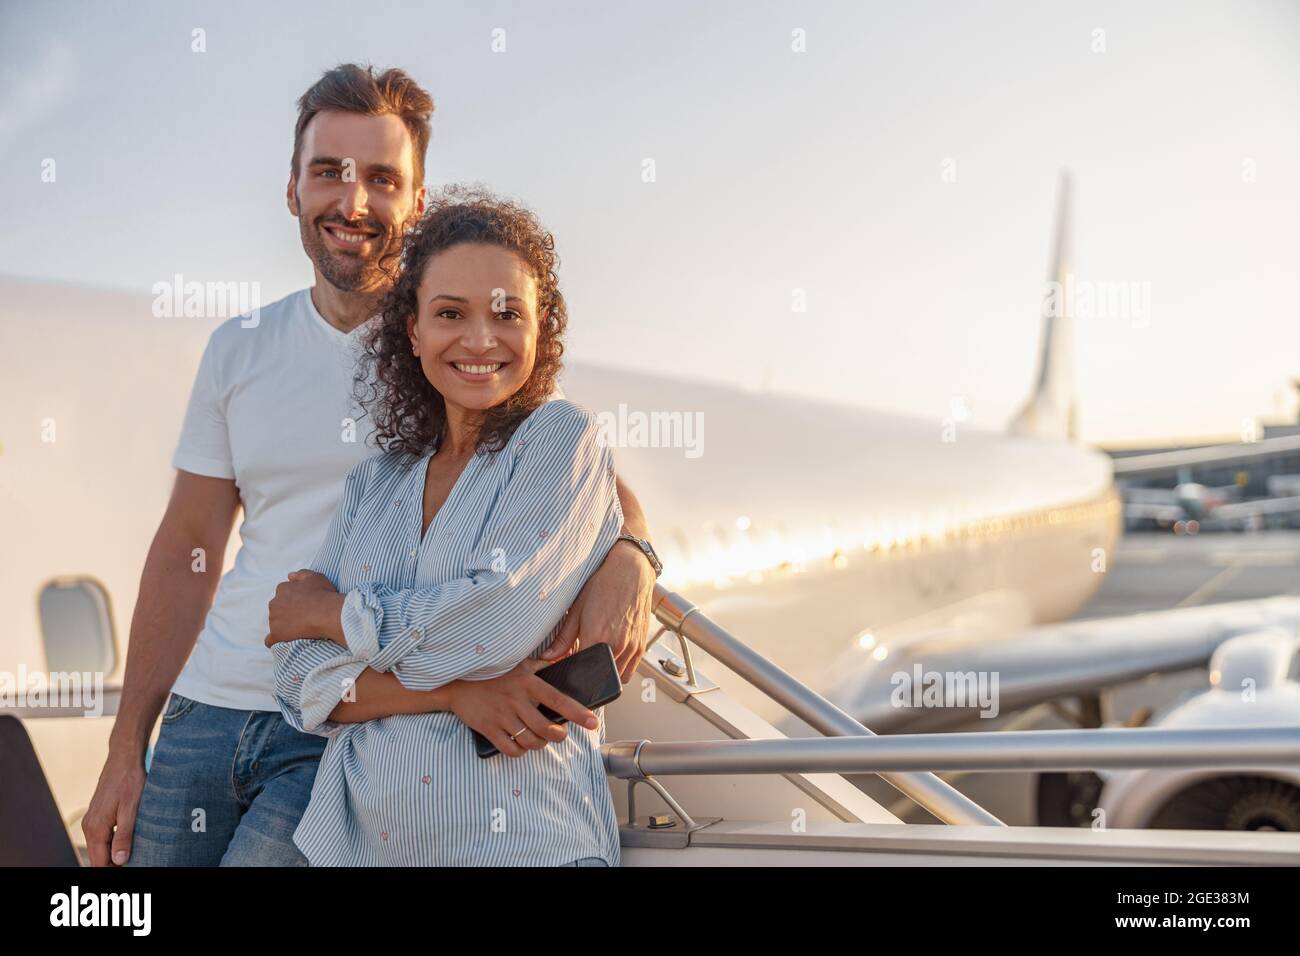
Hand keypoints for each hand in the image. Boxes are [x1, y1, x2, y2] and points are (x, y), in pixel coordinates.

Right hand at [82, 748, 146, 865]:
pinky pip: (103, 837)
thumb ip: (124, 835)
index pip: (99, 863)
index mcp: (96, 828)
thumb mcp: (132, 808)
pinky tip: (129, 842)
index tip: (130, 869)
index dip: (113, 871)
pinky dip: (114, 844)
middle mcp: (89, 826)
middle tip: (136, 864)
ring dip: (114, 855)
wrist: (124, 758)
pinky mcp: (98, 815)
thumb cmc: (130, 780)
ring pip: (101, 848)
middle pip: (98, 858)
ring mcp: (92, 820)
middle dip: (114, 865)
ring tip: (134, 856)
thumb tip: (119, 861)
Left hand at [265, 569, 343, 646]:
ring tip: (300, 629)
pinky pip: (270, 640)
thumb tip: (290, 576)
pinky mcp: (276, 634)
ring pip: (275, 623)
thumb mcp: (316, 577)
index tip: (303, 606)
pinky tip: (284, 641)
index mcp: (283, 589)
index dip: (293, 600)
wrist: (328, 614)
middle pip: (277, 608)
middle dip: (286, 612)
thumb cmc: (324, 595)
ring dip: (284, 625)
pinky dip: (276, 641)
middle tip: (303, 617)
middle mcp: (274, 602)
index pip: (283, 594)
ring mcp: (274, 619)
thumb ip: (301, 574)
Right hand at [448, 659, 599, 758]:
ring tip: (540, 739)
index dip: (577, 713)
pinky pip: (511, 749)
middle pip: (546, 728)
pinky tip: (521, 745)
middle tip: (560, 734)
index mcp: (527, 683)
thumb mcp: (518, 664)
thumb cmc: (492, 673)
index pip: (558, 700)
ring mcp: (502, 716)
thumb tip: (563, 662)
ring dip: (540, 744)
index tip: (592, 722)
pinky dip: (520, 752)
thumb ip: (541, 666)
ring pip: (531, 741)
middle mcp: (516, 700)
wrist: (457, 682)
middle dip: (558, 736)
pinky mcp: (488, 728)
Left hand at [543, 539, 654, 681]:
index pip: (581, 670)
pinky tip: (611, 657)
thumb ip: (563, 638)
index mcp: (597, 637)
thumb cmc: (603, 586)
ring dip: (605, 675)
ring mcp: (632, 647)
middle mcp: (617, 645)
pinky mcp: (641, 646)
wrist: (630, 572)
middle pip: (599, 678)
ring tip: (597, 659)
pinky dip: (620, 671)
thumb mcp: (577, 609)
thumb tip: (548, 656)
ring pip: (616, 678)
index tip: (568, 667)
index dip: (572, 672)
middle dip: (588, 675)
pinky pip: (630, 671)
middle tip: (582, 663)